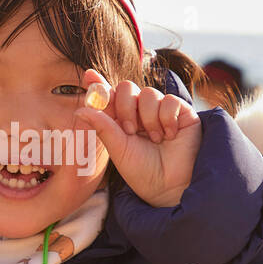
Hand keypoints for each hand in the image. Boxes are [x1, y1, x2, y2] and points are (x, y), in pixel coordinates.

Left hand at [76, 70, 201, 208]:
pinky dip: (167, 119)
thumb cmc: (143, 172)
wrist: (169, 188)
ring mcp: (161, 110)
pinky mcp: (182, 112)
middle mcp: (140, 112)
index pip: (109, 96)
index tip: (88, 75)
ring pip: (148, 94)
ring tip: (155, 140)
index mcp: (121, 119)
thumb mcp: (118, 149)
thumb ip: (102, 127)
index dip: (99, 84)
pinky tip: (169, 136)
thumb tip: (80, 110)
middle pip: (127, 87)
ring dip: (148, 118)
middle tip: (130, 130)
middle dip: (125, 107)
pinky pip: (169, 101)